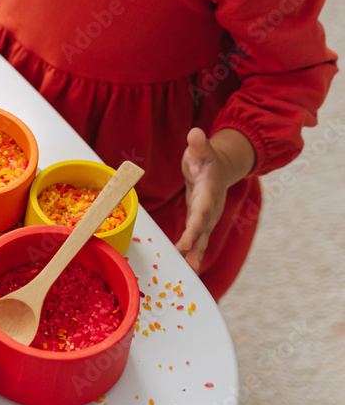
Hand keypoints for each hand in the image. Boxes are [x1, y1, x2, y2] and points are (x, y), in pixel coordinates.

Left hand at [177, 128, 254, 272]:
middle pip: (204, 228)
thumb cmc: (205, 158)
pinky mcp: (202, 220)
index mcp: (209, 190)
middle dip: (197, 245)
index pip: (201, 210)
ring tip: (190, 270)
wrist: (219, 167)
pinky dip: (193, 251)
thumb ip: (198, 144)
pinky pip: (198, 238)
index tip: (187, 241)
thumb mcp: (201, 149)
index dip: (195, 226)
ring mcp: (208, 215)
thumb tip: (196, 134)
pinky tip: (185, 265)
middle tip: (190, 262)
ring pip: (203, 237)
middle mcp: (211, 206)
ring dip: (196, 253)